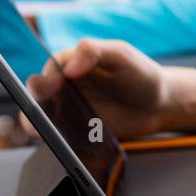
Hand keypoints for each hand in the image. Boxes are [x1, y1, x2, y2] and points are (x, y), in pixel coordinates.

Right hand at [28, 39, 172, 139]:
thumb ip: (94, 52)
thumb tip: (68, 66)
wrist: (159, 106)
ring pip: (43, 116)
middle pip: (40, 93)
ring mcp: (70, 108)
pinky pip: (59, 135)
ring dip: (37, 124)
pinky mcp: (76, 129)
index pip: (51, 68)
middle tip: (40, 110)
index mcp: (74, 62)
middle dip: (35, 101)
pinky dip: (55, 140)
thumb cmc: (141, 74)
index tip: (52, 86)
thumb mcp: (121, 55)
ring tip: (40, 131)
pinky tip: (59, 142)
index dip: (48, 77)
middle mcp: (67, 85)